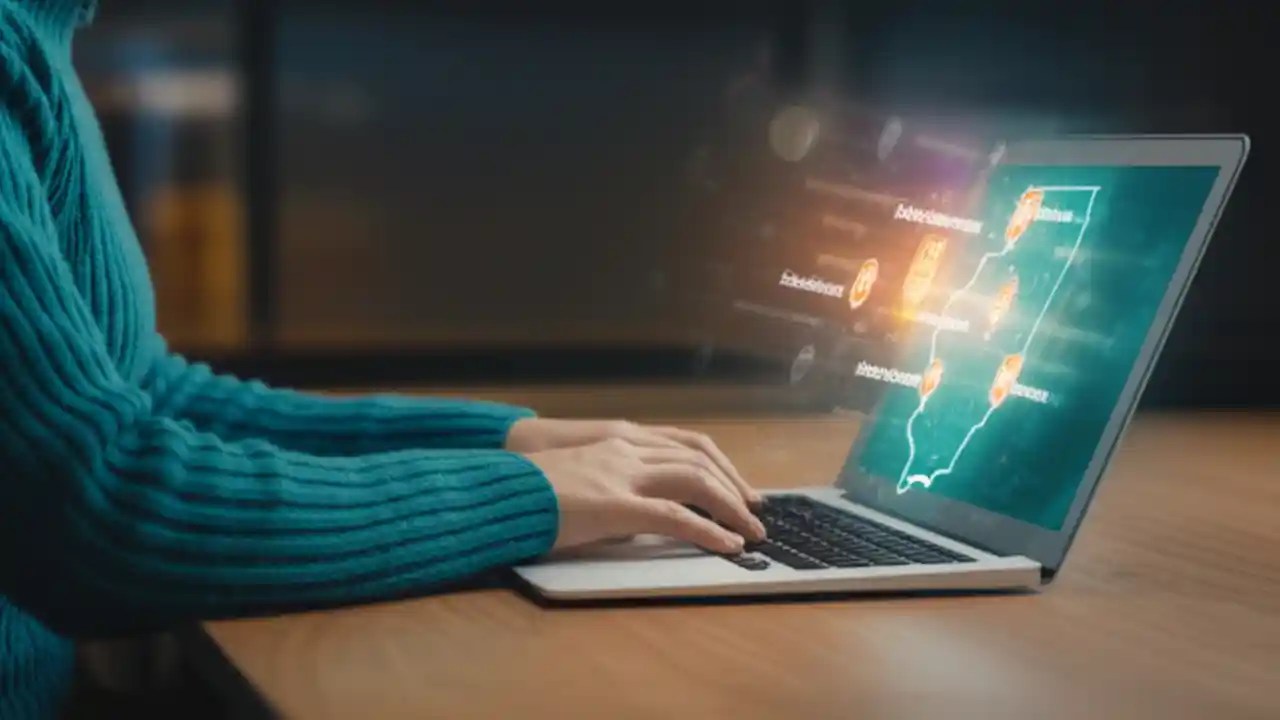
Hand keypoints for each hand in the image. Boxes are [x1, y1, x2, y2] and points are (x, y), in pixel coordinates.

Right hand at [523, 438, 766, 553]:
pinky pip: (674, 516)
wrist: (496, 488)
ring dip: (730, 507)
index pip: (685, 444)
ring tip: (750, 531)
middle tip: (756, 512)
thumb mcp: (582, 480)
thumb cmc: (530, 489)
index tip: (739, 489)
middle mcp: (626, 449)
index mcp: (619, 440)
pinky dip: (707, 530)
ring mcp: (622, 473)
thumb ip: (616, 488)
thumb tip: (645, 518)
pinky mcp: (614, 504)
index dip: (720, 465)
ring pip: (695, 480)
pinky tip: (726, 545)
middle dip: (733, 486)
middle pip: (698, 458)